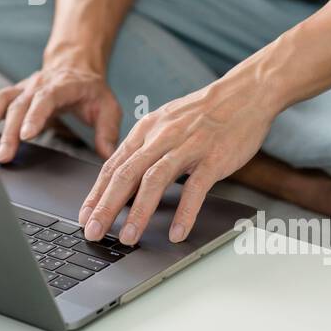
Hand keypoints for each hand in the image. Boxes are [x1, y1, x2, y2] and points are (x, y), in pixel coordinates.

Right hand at [0, 64, 121, 162]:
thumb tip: (107, 154)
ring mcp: (22, 89)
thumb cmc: (90, 89)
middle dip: (8, 132)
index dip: (34, 116)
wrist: (74, 67)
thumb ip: (108, 130)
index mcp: (61, 86)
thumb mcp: (108, 106)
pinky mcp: (13, 95)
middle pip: (18, 106)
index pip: (45, 99)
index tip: (26, 135)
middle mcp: (37, 85)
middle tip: (4, 156)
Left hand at [79, 79, 275, 244]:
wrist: (244, 93)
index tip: (85, 217)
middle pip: (126, 174)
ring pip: (154, 180)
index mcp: (146, 130)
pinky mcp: (213, 158)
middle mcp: (161, 137)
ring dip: (138, 212)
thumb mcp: (165, 124)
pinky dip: (184, 212)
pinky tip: (176, 233)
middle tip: (94, 232)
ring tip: (128, 238)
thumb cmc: (203, 113)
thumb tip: (123, 179)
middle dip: (107, 206)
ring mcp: (187, 147)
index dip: (96, 193)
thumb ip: (145, 149)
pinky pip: (195, 188)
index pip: (113, 166)